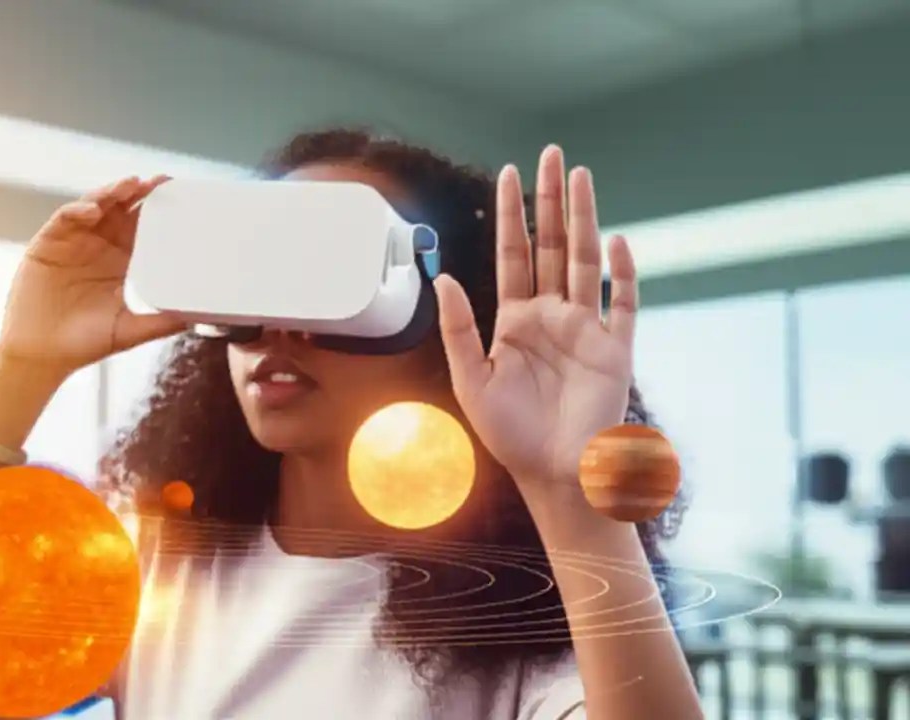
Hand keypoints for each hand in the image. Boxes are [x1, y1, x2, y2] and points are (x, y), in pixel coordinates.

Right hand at [0, 175, 185, 374]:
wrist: (42, 356)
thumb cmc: (83, 344)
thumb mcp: (129, 331)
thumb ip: (160, 323)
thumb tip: (195, 319)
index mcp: (119, 261)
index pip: (141, 227)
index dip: (157, 209)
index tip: (178, 194)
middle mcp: (97, 246)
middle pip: (120, 210)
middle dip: (139, 193)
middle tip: (160, 181)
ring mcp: (72, 242)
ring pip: (94, 207)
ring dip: (110, 193)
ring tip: (130, 185)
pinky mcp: (46, 245)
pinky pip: (63, 219)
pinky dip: (78, 210)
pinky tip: (94, 211)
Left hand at [434, 146, 637, 494]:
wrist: (553, 473)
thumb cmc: (509, 434)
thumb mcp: (471, 379)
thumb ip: (458, 329)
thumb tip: (443, 279)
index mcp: (515, 321)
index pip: (513, 255)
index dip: (511, 214)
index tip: (508, 172)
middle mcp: (551, 316)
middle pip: (551, 246)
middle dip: (550, 201)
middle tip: (551, 155)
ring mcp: (586, 329)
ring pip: (585, 261)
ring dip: (583, 220)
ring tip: (581, 176)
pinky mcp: (615, 350)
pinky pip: (623, 304)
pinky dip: (622, 273)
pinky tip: (615, 241)